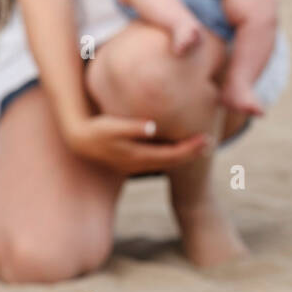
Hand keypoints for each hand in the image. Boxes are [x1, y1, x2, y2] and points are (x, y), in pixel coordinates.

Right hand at [63, 114, 211, 174]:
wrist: (80, 141)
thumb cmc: (96, 130)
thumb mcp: (112, 127)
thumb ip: (132, 127)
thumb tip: (153, 127)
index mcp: (138, 156)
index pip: (172, 155)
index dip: (190, 148)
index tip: (207, 138)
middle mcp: (140, 164)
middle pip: (173, 162)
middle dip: (192, 153)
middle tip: (211, 142)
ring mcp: (136, 165)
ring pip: (166, 163)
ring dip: (183, 155)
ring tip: (199, 145)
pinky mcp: (133, 160)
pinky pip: (159, 159)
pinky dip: (172, 154)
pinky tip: (177, 145)